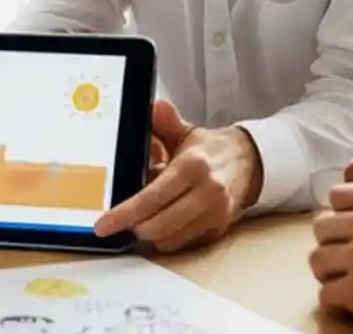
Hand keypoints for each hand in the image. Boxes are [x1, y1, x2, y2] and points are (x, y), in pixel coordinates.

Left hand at [94, 99, 262, 252]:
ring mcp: (215, 214)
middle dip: (134, 227)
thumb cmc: (210, 151)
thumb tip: (152, 108)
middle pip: (159, 225)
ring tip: (144, 216)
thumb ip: (166, 121)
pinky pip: (182, 244)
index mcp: (194, 166)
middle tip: (119, 221)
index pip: (152, 197)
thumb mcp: (186, 132)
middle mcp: (207, 192)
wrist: (249, 163)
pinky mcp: (218, 230)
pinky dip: (167, 237)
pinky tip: (164, 220)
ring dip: (150, 233)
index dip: (124, 214)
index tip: (103, 225)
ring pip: (169, 240)